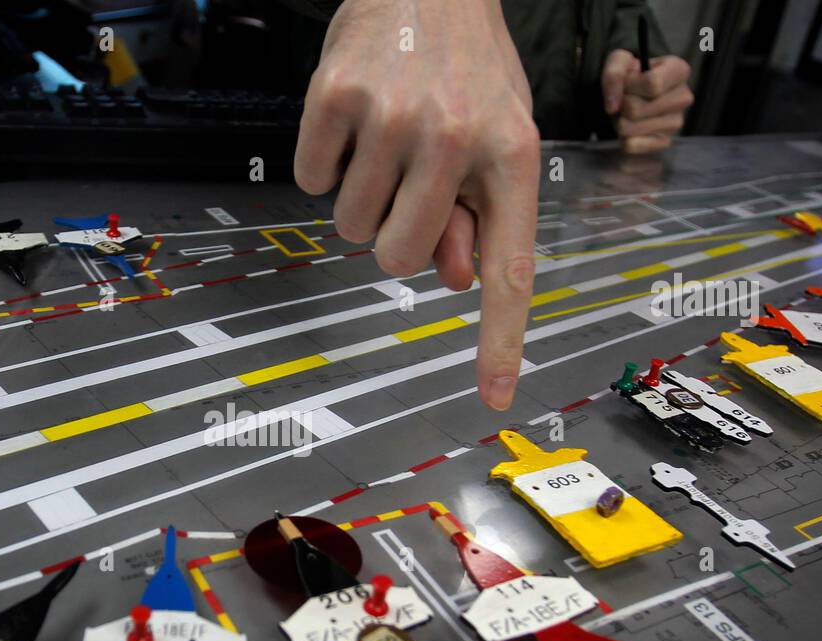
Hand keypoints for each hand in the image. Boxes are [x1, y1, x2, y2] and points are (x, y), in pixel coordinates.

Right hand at [294, 0, 539, 410]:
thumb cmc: (467, 64)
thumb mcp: (497, 132)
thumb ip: (477, 212)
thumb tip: (452, 277)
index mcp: (511, 154)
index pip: (509, 266)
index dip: (500, 338)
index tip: (495, 397)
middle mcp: (455, 137)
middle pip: (400, 257)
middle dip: (395, 235)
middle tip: (407, 182)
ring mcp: (391, 117)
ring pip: (351, 224)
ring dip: (360, 196)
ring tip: (385, 137)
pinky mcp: (335, 96)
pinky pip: (310, 180)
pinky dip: (322, 162)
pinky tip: (352, 119)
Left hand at [602, 51, 692, 153]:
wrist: (635, 94)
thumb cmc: (632, 74)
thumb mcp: (620, 61)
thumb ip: (614, 74)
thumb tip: (613, 105)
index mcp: (679, 70)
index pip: (652, 84)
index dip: (629, 85)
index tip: (627, 82)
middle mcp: (683, 97)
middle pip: (637, 109)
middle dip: (621, 104)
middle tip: (625, 99)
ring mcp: (676, 122)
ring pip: (630, 128)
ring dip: (619, 121)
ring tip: (628, 112)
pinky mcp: (664, 142)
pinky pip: (631, 145)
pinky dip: (622, 137)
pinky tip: (630, 127)